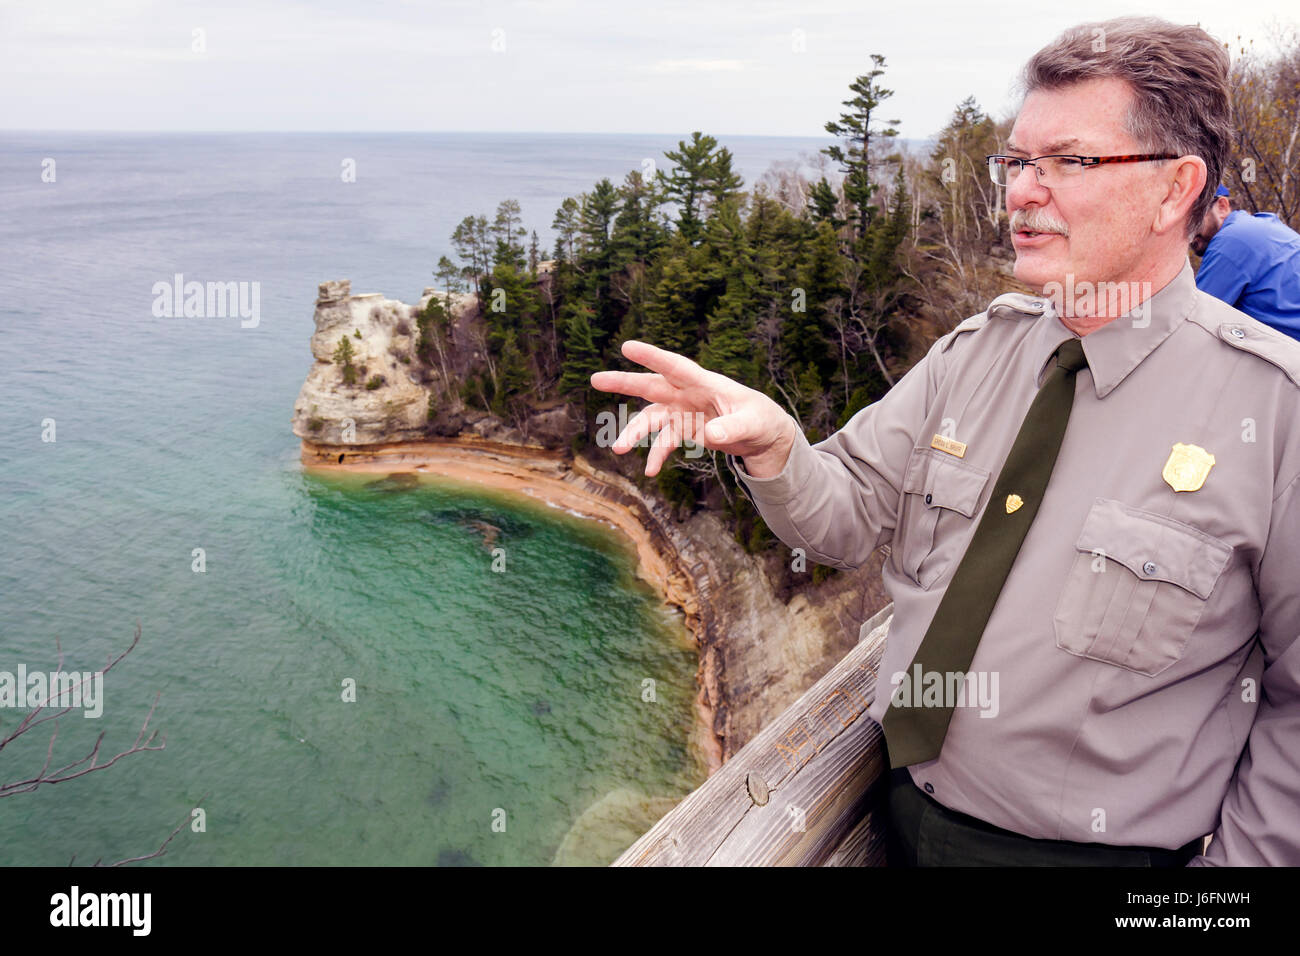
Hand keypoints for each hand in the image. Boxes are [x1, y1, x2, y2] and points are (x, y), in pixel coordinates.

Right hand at [589, 340, 797, 477]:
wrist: (761, 435)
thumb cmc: (760, 419)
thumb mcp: (752, 424)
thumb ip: (732, 428)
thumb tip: (711, 435)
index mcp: (705, 383)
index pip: (676, 366)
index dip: (652, 356)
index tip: (626, 347)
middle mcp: (688, 394)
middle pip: (651, 385)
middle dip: (624, 383)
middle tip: (595, 379)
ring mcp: (683, 411)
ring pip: (651, 418)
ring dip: (634, 432)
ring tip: (618, 448)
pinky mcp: (683, 429)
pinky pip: (663, 442)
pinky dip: (656, 456)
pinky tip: (650, 471)